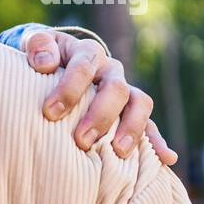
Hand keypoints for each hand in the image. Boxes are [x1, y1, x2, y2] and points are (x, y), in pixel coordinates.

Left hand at [22, 29, 177, 165]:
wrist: (55, 62)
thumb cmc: (43, 59)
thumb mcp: (35, 44)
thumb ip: (38, 45)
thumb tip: (45, 62)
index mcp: (87, 54)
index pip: (83, 67)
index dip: (69, 89)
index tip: (50, 112)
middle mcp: (110, 71)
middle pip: (115, 89)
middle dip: (100, 115)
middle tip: (81, 140)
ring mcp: (124, 91)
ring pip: (139, 104)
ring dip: (131, 128)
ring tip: (119, 152)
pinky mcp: (130, 112)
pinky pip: (150, 124)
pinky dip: (159, 141)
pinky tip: (167, 158)